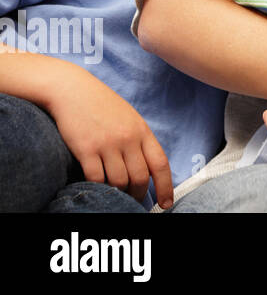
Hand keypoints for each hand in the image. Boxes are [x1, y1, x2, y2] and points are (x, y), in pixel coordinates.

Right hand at [46, 70, 173, 208]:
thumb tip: (146, 165)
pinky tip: (96, 187)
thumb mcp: (129, 118)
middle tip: (134, 201)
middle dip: (139, 194)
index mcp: (142, 131)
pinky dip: (97, 187)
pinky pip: (96, 178)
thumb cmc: (101, 104)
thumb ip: (138, 139)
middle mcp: (128, 139)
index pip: (160, 164)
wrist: (73, 89)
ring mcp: (107, 144)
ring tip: (115, 196)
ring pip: (118, 181)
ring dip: (118, 193)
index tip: (165, 204)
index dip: (166, 187)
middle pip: (140, 177)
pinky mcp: (86, 149)